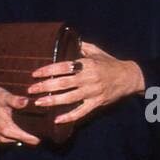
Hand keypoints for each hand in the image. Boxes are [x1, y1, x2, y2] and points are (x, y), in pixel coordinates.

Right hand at [0, 85, 40, 144]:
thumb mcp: (3, 96)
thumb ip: (15, 100)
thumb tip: (26, 101)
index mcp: (7, 128)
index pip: (26, 138)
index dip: (36, 138)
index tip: (46, 136)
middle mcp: (3, 136)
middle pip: (22, 140)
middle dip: (31, 136)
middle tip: (42, 130)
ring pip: (16, 141)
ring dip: (22, 136)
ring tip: (32, 129)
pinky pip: (9, 140)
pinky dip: (15, 136)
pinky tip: (19, 128)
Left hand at [27, 41, 143, 126]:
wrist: (129, 77)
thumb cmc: (110, 63)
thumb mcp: (97, 51)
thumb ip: (82, 47)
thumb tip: (68, 40)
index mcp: (87, 64)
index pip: (63, 66)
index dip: (48, 70)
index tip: (35, 74)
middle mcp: (89, 78)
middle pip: (63, 83)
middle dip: (45, 86)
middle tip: (30, 90)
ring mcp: (93, 92)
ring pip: (69, 98)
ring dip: (52, 101)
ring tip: (38, 103)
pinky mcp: (97, 103)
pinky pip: (81, 112)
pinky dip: (69, 116)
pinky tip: (57, 119)